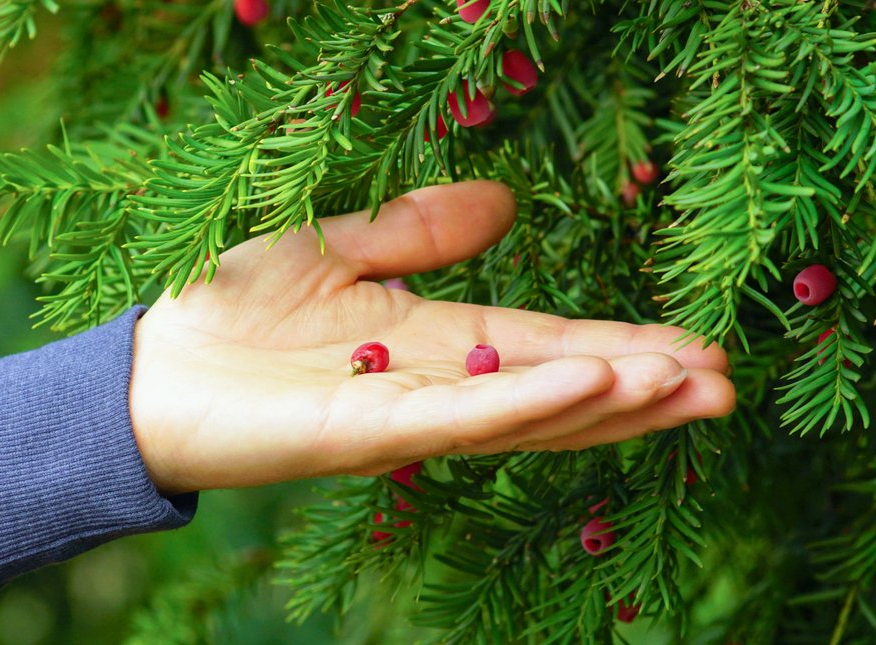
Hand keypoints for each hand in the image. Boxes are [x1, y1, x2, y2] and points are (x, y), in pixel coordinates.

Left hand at [128, 181, 733, 494]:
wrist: (147, 360)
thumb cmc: (234, 304)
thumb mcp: (341, 244)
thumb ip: (420, 230)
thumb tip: (504, 201)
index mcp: (437, 343)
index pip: (549, 346)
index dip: (621, 346)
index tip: (694, 344)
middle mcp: (437, 388)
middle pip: (560, 393)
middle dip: (643, 388)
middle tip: (729, 383)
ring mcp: (406, 418)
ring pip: (527, 417)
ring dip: (611, 403)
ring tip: (692, 390)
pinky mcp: (365, 435)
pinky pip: (461, 420)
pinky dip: (531, 403)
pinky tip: (595, 387)